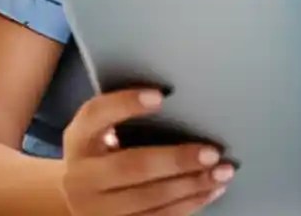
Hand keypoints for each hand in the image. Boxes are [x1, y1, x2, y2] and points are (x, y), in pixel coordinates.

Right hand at [60, 89, 234, 214]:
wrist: (78, 200)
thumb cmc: (105, 154)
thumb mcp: (104, 134)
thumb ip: (127, 118)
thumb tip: (182, 100)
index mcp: (79, 140)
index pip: (95, 115)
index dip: (125, 103)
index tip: (159, 95)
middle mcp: (79, 177)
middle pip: (131, 166)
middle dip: (177, 160)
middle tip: (212, 152)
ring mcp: (93, 209)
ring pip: (148, 199)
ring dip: (192, 185)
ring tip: (222, 173)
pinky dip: (188, 205)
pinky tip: (209, 191)